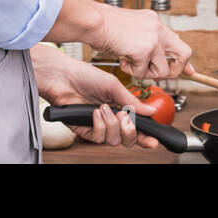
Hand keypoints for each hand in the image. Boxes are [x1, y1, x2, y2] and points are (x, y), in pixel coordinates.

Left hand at [31, 44, 159, 147]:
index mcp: (121, 108)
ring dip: (111, 124)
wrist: (64, 77)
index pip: (136, 127)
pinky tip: (95, 112)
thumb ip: (133, 102)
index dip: (146, 136)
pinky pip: (98, 138)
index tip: (154, 141)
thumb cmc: (87, 77)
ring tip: (104, 108)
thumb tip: (151, 111)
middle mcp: (111, 120)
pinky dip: (99, 125)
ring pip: (114, 140)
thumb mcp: (114, 87)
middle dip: (130, 132)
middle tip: (126, 118)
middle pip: (127, 140)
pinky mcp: (84, 131)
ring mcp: (98, 127)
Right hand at [88, 6, 194, 80]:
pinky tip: (123, 59)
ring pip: (163, 70)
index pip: (179, 42)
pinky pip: (142, 72)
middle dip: (176, 70)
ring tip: (132, 63)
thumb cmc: (106, 26)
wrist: (94, 21)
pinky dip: (131, 71)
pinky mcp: (144, 50)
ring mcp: (153, 39)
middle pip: (185, 54)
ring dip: (146, 73)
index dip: (183, 61)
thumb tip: (157, 58)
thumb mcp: (133, 30)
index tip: (187, 71)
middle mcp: (158, 28)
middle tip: (158, 73)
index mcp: (155, 22)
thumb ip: (147, 41)